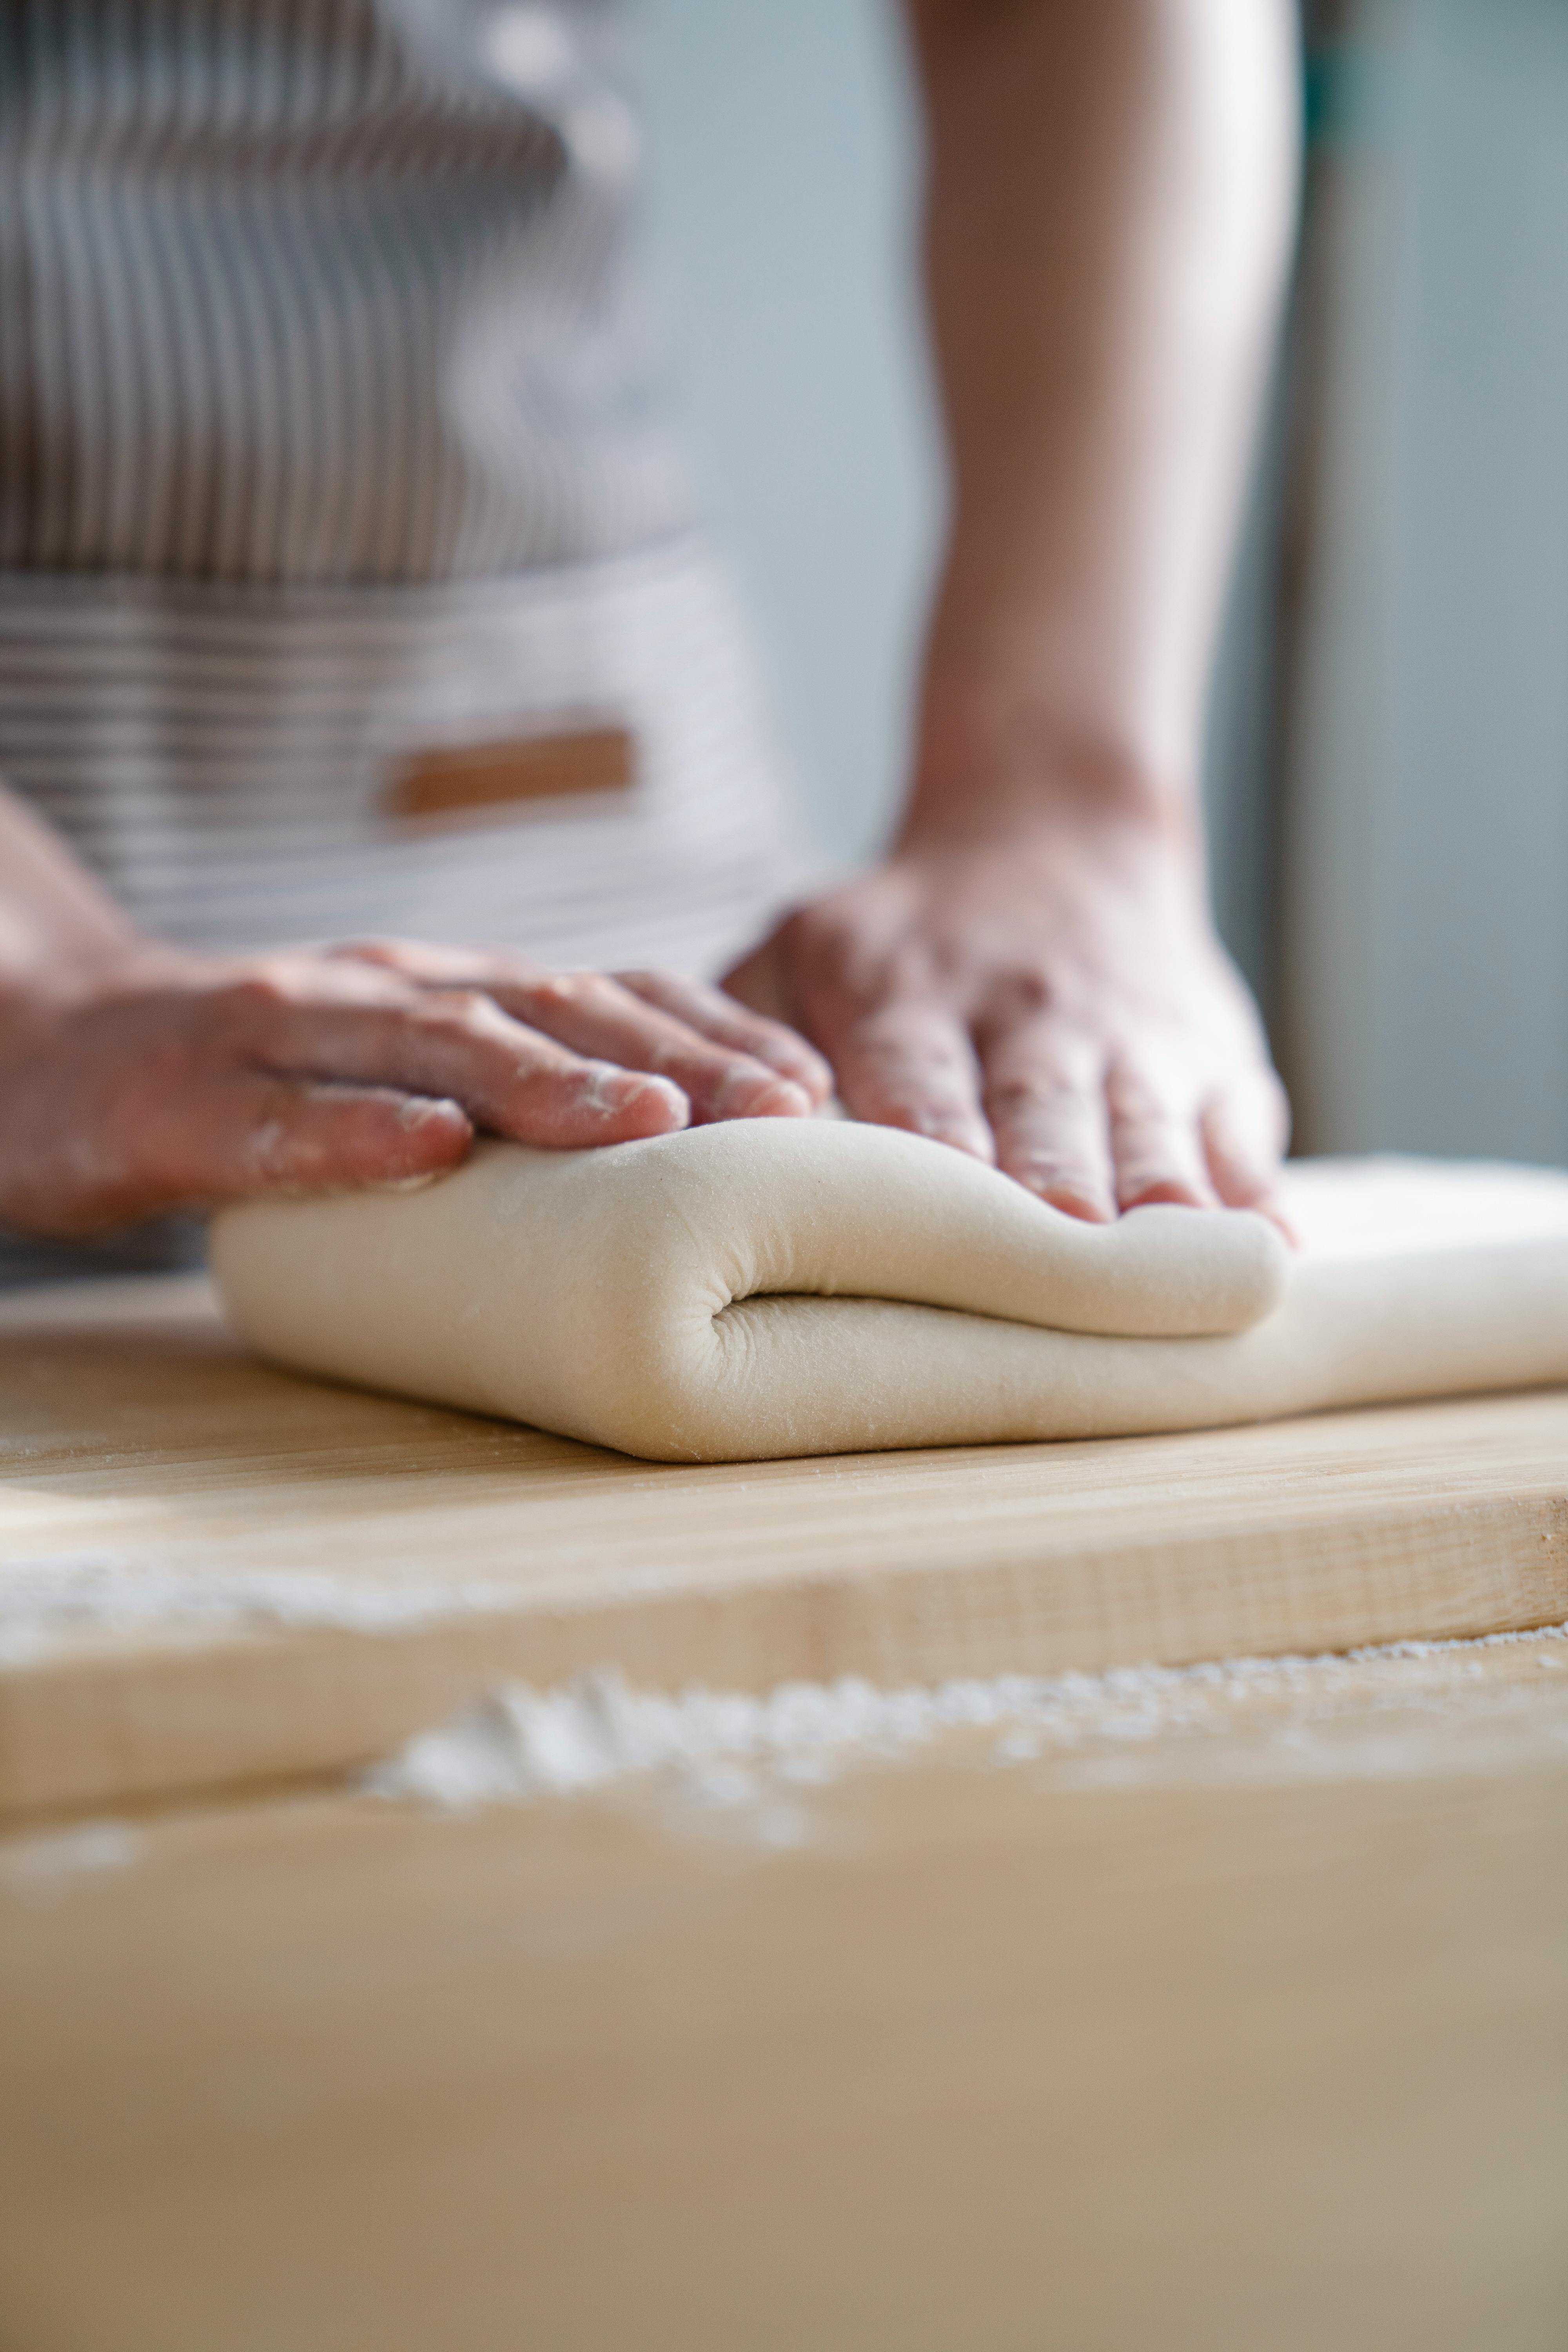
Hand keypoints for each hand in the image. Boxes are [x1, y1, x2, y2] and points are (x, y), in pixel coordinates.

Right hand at [0, 937, 831, 1237]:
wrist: (56, 1048)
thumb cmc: (262, 1077)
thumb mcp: (400, 1067)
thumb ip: (507, 1092)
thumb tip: (671, 1154)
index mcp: (448, 990)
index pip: (606, 997)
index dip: (716, 1033)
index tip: (822, 1088)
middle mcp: (387, 989)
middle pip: (554, 1013)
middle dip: (679, 1059)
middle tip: (791, 1108)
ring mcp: (285, 1030)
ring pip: (436, 1048)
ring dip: (552, 1085)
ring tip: (654, 1122)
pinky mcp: (187, 1096)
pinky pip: (281, 1117)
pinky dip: (358, 1132)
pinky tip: (428, 1151)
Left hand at [726, 800, 1288, 1225]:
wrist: (1052, 836)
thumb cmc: (891, 940)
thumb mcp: (793, 952)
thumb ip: (738, 1044)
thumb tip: (689, 1154)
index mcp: (901, 986)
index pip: (914, 1081)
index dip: (932, 1147)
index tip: (944, 1213)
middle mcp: (1023, 1006)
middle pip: (1041, 1109)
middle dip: (1056, 1181)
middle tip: (1067, 1255)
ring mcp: (1129, 1033)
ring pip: (1146, 1124)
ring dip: (1160, 1201)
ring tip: (1180, 1276)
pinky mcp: (1212, 1054)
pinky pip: (1238, 1129)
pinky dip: (1251, 1192)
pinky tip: (1266, 1253)